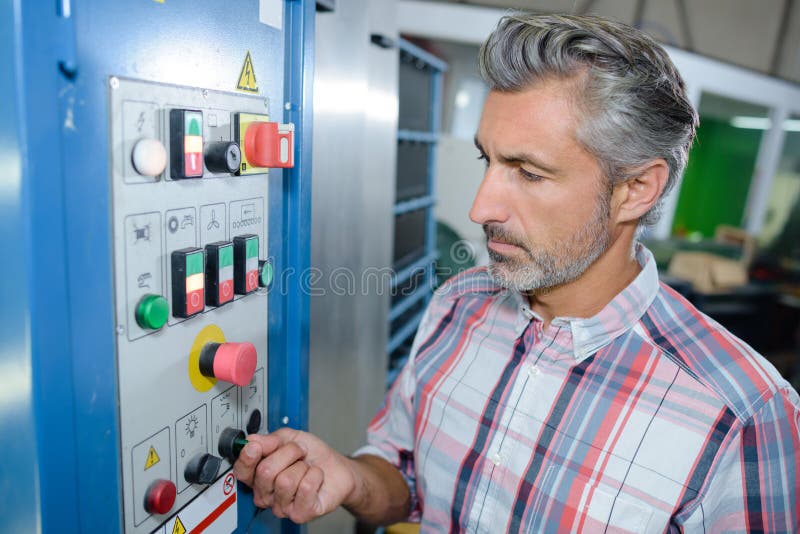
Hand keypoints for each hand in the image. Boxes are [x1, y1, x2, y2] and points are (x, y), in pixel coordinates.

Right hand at [233, 428, 357, 522]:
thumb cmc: (312, 456)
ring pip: (285, 481)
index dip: (247, 457)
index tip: (255, 446)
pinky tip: (315, 478)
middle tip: (299, 453)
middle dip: (288, 453)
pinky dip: (315, 476)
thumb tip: (251, 440)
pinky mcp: (300, 514)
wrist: (337, 468)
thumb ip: (270, 439)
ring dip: (302, 466)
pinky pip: (305, 488)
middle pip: (265, 472)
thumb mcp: (291, 438)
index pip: (241, 471)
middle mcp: (266, 494)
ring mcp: (282, 506)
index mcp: (259, 475)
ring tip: (307, 467)